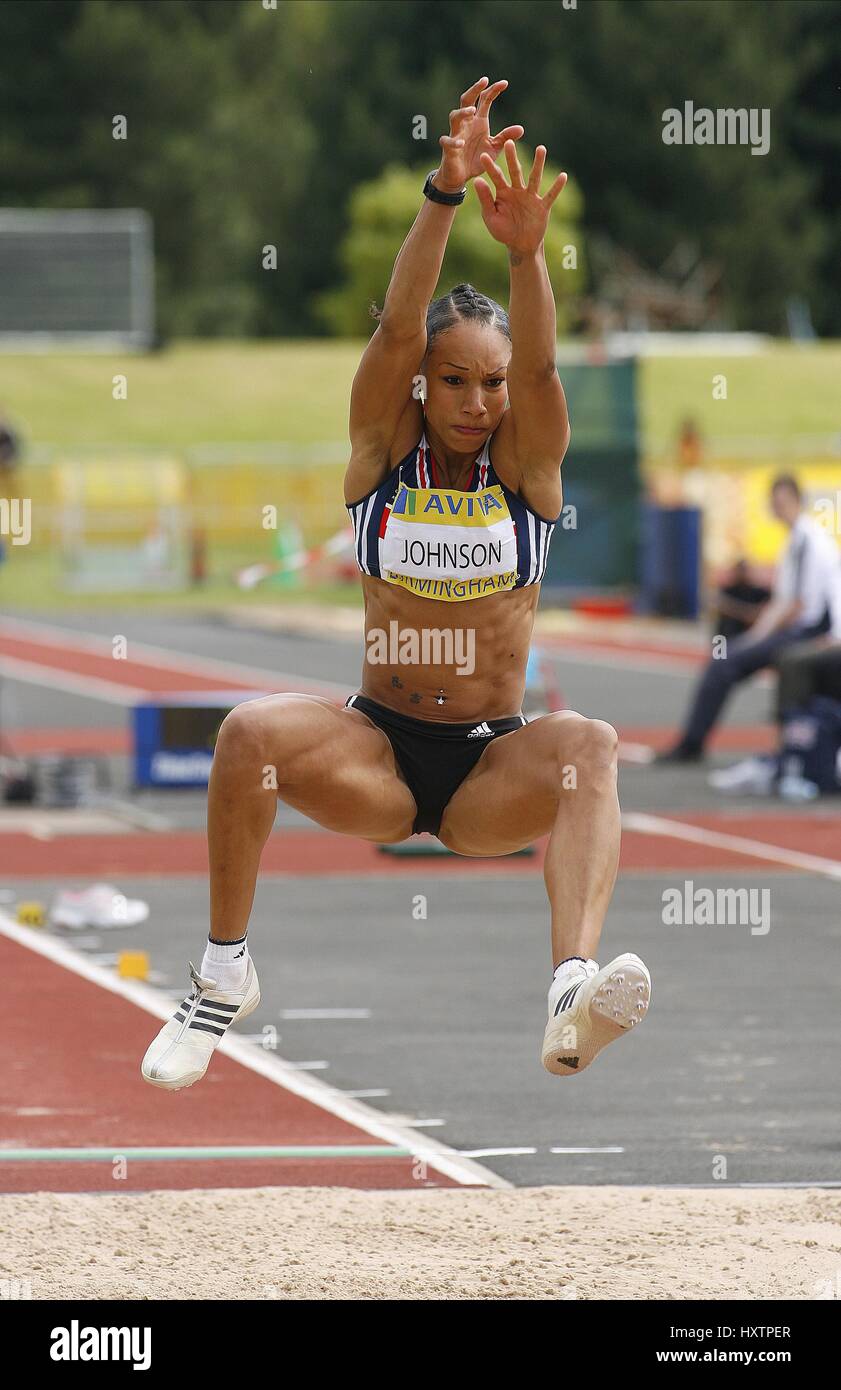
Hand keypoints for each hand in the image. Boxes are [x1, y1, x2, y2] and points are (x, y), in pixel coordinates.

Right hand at [436, 76, 523, 191]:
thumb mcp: (494, 148)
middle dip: (475, 89)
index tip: (505, 83)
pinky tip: (461, 143)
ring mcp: (456, 134)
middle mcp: (466, 124)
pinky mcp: (449, 149)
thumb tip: (521, 129)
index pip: (485, 100)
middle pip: (467, 100)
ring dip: (463, 112)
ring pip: (455, 117)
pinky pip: (449, 142)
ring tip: (472, 111)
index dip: (493, 90)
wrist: (461, 176)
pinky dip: (454, 141)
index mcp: (478, 121)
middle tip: (484, 81)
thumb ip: (505, 137)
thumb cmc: (476, 159)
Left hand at [474, 142, 567, 255]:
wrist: (520, 245)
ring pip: (535, 178)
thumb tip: (477, 181)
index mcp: (503, 193)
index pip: (496, 177)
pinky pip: (550, 195)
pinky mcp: (542, 206)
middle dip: (512, 158)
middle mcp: (518, 191)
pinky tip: (563, 176)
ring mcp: (531, 197)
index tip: (483, 155)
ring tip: (541, 149)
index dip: (490, 167)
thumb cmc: (503, 231)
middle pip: (515, 171)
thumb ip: (485, 199)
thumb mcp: (491, 217)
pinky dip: (557, 187)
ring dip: (538, 164)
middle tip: (508, 142)